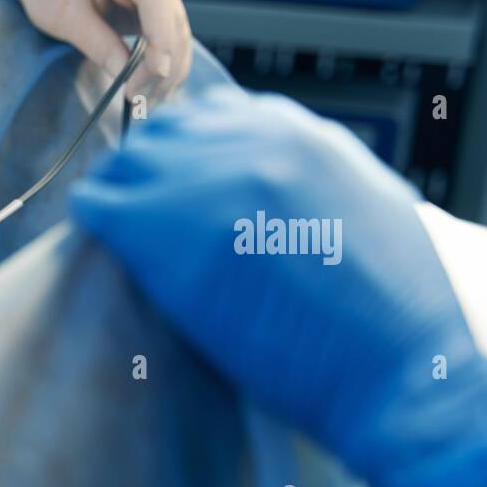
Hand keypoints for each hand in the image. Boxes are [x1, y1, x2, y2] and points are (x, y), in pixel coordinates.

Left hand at [0, 0, 190, 102]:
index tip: (157, 72)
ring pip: (177, 33)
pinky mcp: (154, 7)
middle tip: (141, 100)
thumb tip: (126, 75)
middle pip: (172, 19)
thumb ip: (96, 43)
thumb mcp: (64, 16)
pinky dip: (163, 66)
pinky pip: (168, 38)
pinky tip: (152, 91)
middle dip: (163, 64)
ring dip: (167, 72)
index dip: (162, 38)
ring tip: (146, 103)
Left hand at [70, 86, 486, 486]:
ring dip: (120, 195)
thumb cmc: (386, 315)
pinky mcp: (166, 231)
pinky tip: (106, 251)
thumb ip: (304, 181)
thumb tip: (261, 189)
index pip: (213, 117)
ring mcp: (205, 181)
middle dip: (148, 172)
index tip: (179, 192)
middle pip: (163, 134)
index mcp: (300, 133)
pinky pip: (97, 204)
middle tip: (142, 221)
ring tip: (126, 241)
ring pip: (125, 162)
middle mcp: (249, 142)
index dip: (189, 158)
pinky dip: (93, 222)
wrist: (393, 369)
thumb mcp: (360, 210)